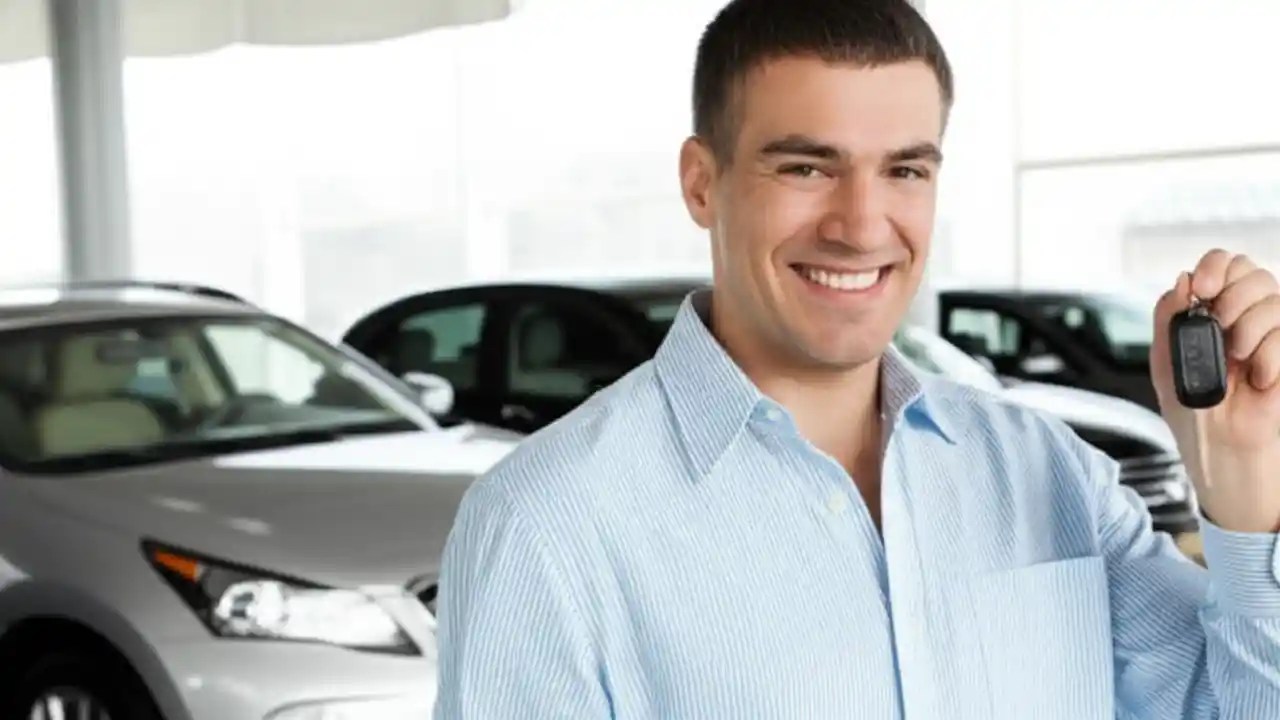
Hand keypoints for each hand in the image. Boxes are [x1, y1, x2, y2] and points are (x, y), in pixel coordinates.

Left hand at [1150, 250, 1279, 532]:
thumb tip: (1180, 281)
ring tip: (1237, 360)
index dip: (1215, 266)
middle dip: (1232, 296)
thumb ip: (1168, 320)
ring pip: (1273, 298)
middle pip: (1252, 272)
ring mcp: (1271, 335)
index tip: (1202, 288)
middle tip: (1221, 328)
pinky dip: (1269, 356)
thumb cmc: (1193, 412)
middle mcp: (1244, 317)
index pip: (1223, 264)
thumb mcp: (1165, 363)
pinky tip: (1257, 379)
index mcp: (1212, 312)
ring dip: (1249, 327)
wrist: (1220, 452)